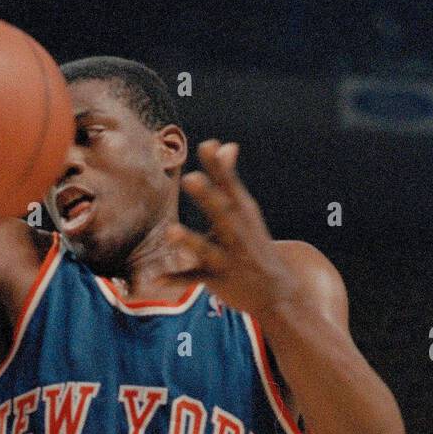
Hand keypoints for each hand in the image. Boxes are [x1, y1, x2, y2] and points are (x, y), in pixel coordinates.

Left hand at [169, 140, 299, 317]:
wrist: (276, 289)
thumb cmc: (252, 242)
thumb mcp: (244, 211)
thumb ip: (228, 180)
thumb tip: (226, 144)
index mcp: (243, 213)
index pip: (231, 187)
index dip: (219, 168)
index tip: (207, 144)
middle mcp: (238, 234)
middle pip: (222, 214)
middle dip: (208, 197)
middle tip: (190, 177)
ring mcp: (229, 259)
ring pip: (207, 250)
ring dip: (189, 241)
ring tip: (170, 231)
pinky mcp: (219, 281)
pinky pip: (194, 279)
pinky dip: (176, 280)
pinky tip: (155, 280)